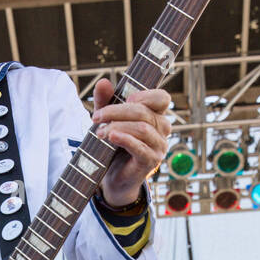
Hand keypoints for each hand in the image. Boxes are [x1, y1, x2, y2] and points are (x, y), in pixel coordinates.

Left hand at [91, 76, 171, 206]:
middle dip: (117, 111)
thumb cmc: (115, 144)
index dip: (146, 95)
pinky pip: (140, 146)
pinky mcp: (151, 161)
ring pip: (142, 128)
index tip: (125, 98)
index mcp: (157, 115)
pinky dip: (124, 139)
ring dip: (117, 126)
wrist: (115, 177)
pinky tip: (111, 136)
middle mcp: (163, 129)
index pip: (162, 98)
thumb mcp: (108, 119)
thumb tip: (103, 82)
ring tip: (99, 131)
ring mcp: (159, 146)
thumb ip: (105, 101)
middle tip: (97, 117)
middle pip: (144, 112)